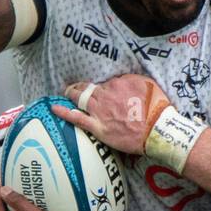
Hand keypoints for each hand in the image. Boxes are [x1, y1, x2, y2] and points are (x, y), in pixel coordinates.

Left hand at [55, 75, 170, 154]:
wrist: (157, 130)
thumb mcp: (148, 85)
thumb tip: (120, 82)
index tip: (102, 90)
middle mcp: (106, 95)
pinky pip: (77, 118)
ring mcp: (100, 111)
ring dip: (71, 94)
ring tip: (65, 93)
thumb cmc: (157, 108)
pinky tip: (53, 108)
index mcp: (119, 84)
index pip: (104, 83)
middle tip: (75, 87)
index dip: (102, 87)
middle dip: (80, 86)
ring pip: (80, 99)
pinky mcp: (98, 127)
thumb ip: (131, 80)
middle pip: (88, 88)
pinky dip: (64, 112)